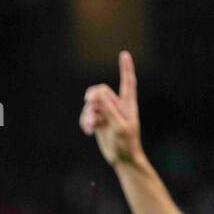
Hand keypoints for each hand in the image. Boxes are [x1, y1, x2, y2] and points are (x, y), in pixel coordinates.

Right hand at [79, 50, 143, 166]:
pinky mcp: (99, 122)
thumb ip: (107, 108)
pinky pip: (87, 116)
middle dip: (93, 100)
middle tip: (89, 104)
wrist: (123, 159)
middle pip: (101, 92)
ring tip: (91, 127)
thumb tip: (95, 93)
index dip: (125, 68)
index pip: (127, 81)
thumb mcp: (118, 124)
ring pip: (91, 105)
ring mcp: (107, 113)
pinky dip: (85, 122)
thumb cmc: (126, 143)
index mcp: (128, 103)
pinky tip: (88, 131)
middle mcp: (117, 106)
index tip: (124, 54)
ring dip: (88, 115)